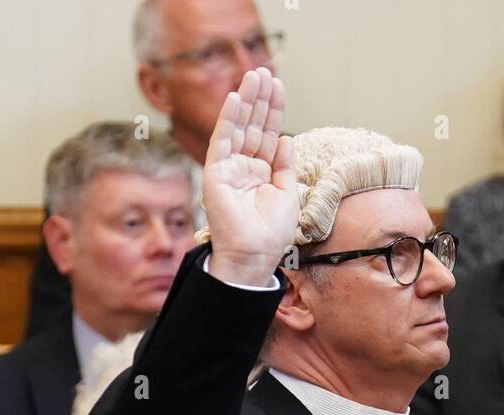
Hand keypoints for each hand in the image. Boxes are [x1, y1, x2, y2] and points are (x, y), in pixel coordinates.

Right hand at [202, 67, 298, 286]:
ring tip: (254, 76)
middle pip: (253, 125)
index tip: (278, 86)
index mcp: (261, 172)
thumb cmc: (271, 233)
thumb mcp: (287, 193)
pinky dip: (228, 120)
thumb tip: (285, 138)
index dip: (273, 110)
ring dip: (246, 101)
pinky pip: (222, 141)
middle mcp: (244, 167)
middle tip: (264, 71)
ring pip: (238, 127)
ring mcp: (229, 168)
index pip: (267, 133)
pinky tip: (236, 99)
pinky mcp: (216, 173)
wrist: (254, 255)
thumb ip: (285, 165)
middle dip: (259, 98)